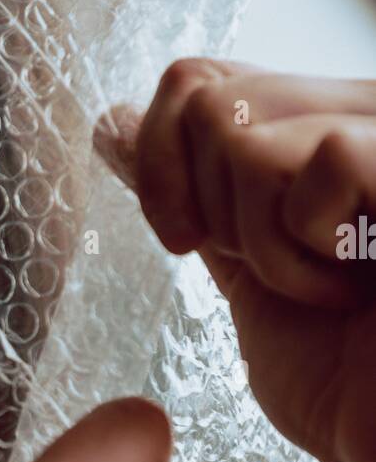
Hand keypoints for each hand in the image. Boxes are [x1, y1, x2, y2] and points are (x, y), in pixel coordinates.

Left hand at [93, 60, 375, 461]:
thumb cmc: (343, 381)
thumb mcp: (248, 269)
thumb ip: (191, 192)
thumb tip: (110, 126)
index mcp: (322, 123)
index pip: (197, 79)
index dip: (162, 161)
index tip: (185, 239)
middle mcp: (360, 110)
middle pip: (206, 98)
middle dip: (214, 217)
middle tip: (286, 276)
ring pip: (245, 132)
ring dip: (263, 246)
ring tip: (329, 291)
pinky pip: (320, 159)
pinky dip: (310, 246)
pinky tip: (356, 287)